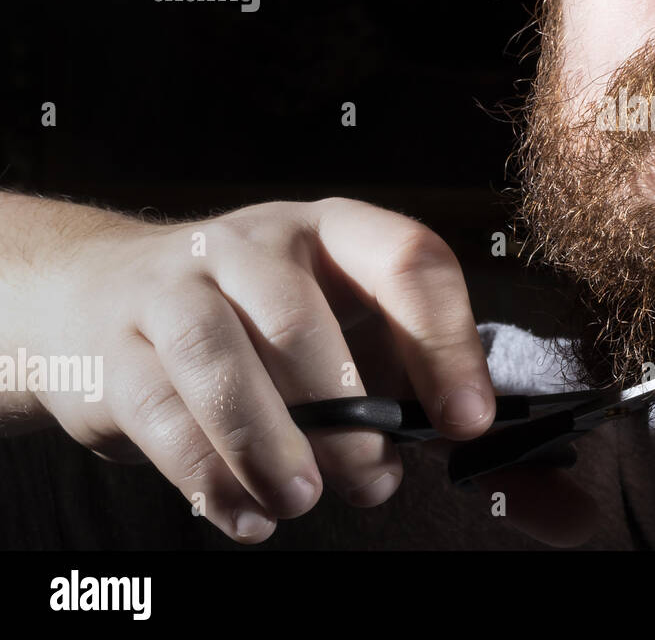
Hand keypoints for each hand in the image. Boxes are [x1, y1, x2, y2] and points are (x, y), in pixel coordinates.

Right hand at [28, 197, 499, 542]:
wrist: (98, 293)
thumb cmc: (248, 316)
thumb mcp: (327, 311)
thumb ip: (387, 363)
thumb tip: (435, 436)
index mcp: (328, 231)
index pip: (406, 259)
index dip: (446, 344)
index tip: (466, 420)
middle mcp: (249, 245)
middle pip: (298, 319)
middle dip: (345, 416)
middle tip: (372, 479)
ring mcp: (172, 291)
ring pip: (218, 362)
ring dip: (269, 444)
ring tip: (304, 498)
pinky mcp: (115, 350)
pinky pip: (161, 413)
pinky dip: (209, 477)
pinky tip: (248, 514)